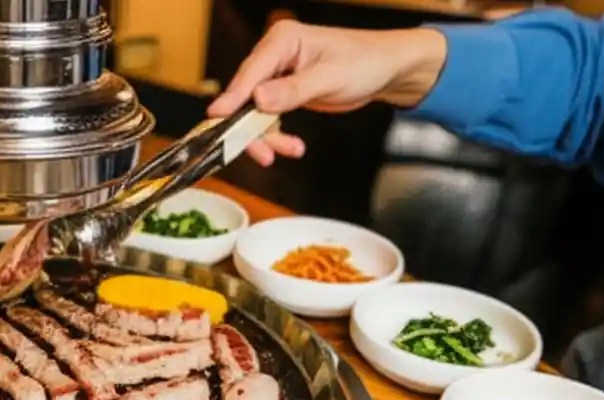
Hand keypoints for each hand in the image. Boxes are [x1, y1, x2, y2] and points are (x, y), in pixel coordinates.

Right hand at [209, 20, 447, 165]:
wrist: (386, 71)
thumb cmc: (366, 62)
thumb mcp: (330, 77)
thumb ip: (293, 89)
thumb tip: (258, 98)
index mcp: (281, 40)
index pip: (249, 72)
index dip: (232, 99)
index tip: (217, 119)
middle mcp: (273, 56)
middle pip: (245, 97)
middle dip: (253, 129)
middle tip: (263, 154)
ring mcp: (275, 76)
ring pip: (254, 113)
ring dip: (268, 138)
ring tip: (290, 151)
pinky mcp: (282, 93)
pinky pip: (267, 120)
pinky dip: (278, 137)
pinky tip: (293, 147)